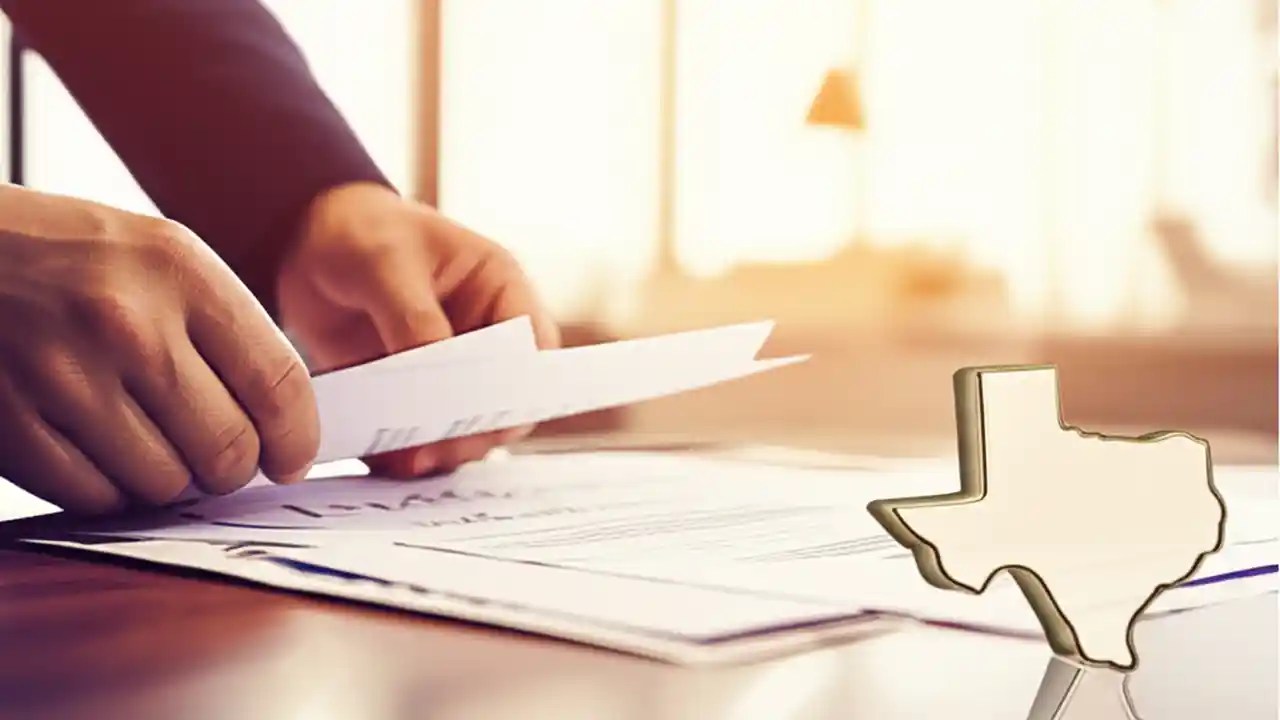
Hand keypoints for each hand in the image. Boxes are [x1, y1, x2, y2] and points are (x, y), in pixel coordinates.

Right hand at [0, 185, 319, 513]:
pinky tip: (98, 449)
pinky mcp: (13, 426)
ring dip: (167, 478)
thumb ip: (224, 330)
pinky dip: (108, 489)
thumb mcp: (158, 256)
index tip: (292, 456)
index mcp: (177, 270)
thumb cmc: (64, 256)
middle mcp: (127, 323)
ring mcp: (64, 377)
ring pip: (166, 485)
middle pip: (228, 449)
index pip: (277, 382)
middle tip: (214, 452)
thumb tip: (281, 424)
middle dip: (231, 466)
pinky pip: (97, 499)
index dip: (297, 437)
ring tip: (143, 436)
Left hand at [276, 182, 558, 477]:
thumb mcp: (385, 263)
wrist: (301, 241)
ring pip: (466, 426)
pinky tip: (382, 458)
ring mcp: (448, 369)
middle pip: (506, 399)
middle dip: (477, 430)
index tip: (486, 415)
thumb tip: (435, 384)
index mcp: (499, 289)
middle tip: (437, 449)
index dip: (521, 387)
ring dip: (440, 449)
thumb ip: (414, 321)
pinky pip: (420, 435)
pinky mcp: (410, 392)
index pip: (532, 348)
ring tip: (405, 461)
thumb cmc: (359, 231)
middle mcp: (483, 335)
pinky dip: (404, 452)